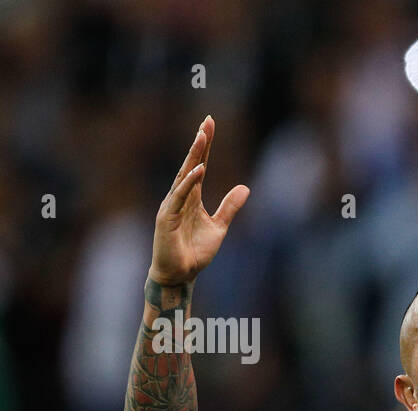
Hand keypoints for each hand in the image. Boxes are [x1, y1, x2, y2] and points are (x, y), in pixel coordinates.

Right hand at [150, 116, 248, 286]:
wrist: (180, 274)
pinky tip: (198, 169)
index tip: (210, 126)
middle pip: (191, 164)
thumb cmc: (195, 252)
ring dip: (194, 156)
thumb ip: (230, 207)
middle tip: (207, 122)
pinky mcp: (166, 217)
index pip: (200, 166)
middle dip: (199, 144)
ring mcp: (171, 205)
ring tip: (202, 137)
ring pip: (184, 175)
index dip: (206, 147)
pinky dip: (188, 182)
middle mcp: (180, 196)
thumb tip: (245, 188)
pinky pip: (179, 196)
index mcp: (192, 197)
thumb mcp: (219, 227)